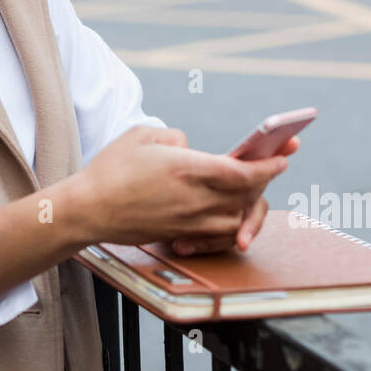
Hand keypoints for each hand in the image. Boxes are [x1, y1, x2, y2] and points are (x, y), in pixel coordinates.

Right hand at [69, 125, 290, 249]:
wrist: (87, 210)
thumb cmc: (111, 169)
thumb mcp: (142, 135)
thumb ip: (174, 137)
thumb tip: (189, 147)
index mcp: (187, 169)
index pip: (244, 172)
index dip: (269, 164)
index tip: (283, 155)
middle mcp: (194, 199)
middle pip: (247, 195)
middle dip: (265, 179)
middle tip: (274, 164)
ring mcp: (188, 222)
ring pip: (236, 218)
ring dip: (249, 203)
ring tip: (251, 187)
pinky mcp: (179, 235)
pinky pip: (218, 234)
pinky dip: (230, 224)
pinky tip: (227, 213)